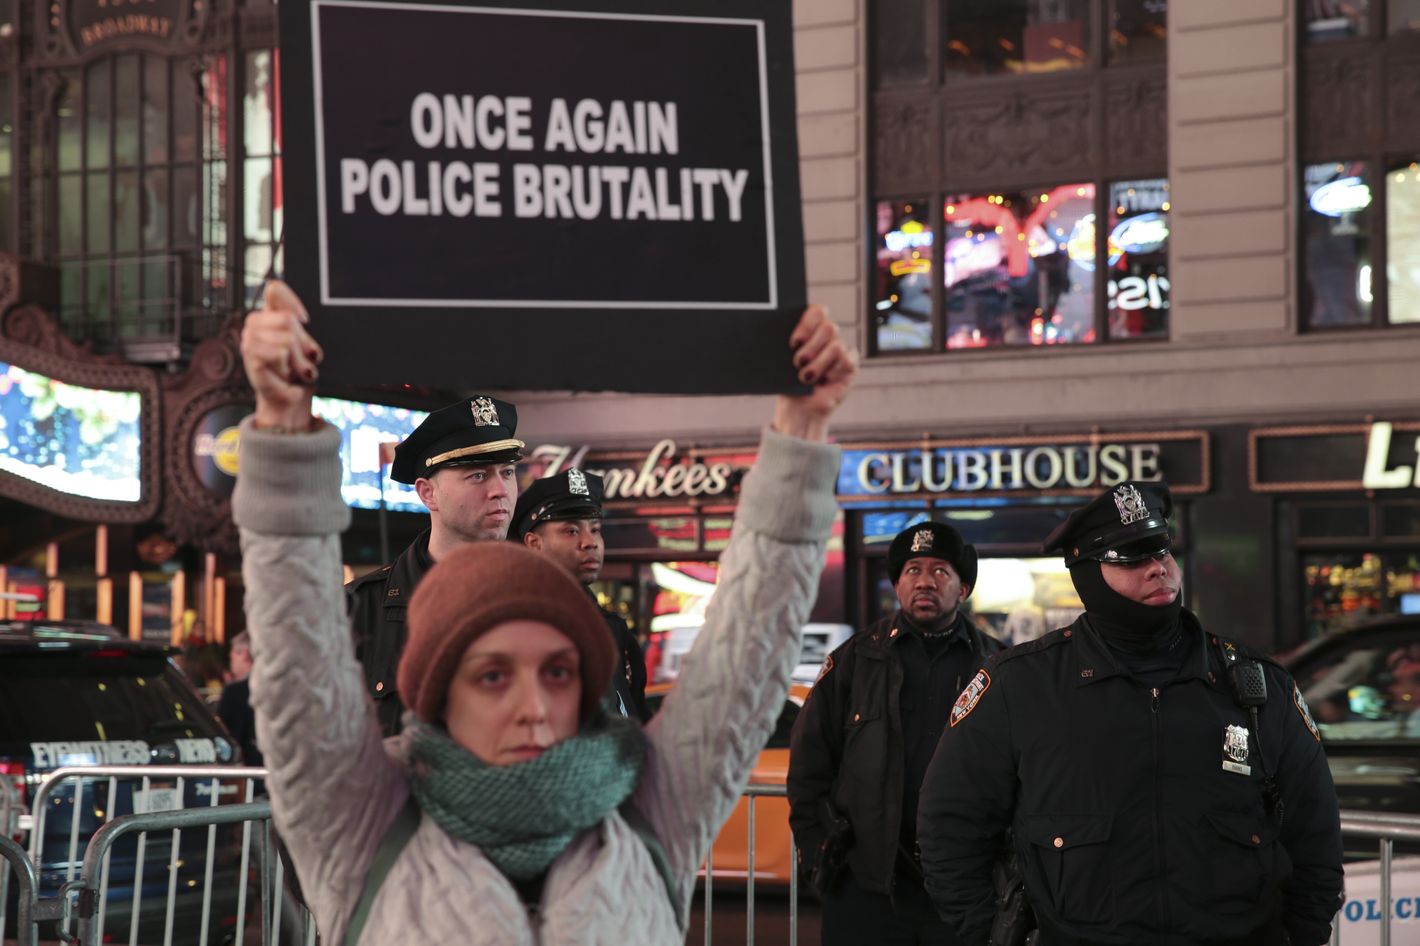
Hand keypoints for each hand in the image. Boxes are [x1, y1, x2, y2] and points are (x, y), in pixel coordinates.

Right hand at [240, 281, 321, 429]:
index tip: (307, 322)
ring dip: (298, 360)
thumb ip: (296, 319)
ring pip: (286, 339)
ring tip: (295, 369)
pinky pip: (280, 352)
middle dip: (304, 343)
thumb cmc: (301, 369)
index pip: (276, 289)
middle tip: (303, 359)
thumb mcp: (307, 341)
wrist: (292, 398)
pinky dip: (290, 367)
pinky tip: (285, 374)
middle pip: (288, 319)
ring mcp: (249, 339)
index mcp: (268, 314)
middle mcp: (254, 324)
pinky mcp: (250, 357)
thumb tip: (278, 293)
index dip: (294, 305)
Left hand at [772, 305, 857, 441]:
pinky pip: (847, 360)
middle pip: (829, 327)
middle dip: (811, 347)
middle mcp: (827, 336)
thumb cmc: (789, 382)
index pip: (817, 311)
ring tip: (806, 377)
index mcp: (810, 329)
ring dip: (819, 364)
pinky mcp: (850, 365)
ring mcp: (840, 350)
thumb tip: (776, 333)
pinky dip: (833, 372)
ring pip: (836, 346)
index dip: (807, 324)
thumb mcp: (782, 361)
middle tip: (798, 363)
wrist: (799, 408)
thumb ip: (786, 345)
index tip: (794, 343)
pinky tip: (825, 381)